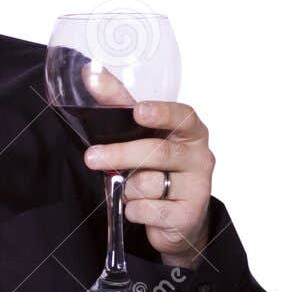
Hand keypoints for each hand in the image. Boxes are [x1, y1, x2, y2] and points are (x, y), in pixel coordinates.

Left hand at [84, 99, 214, 267]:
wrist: (179, 218)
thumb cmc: (159, 169)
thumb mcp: (144, 136)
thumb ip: (121, 106)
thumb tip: (91, 73)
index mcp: (191, 132)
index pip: (182, 117)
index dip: (161, 113)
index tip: (139, 111)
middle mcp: (200, 157)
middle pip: (157, 152)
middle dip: (121, 154)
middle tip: (92, 157)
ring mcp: (198, 187)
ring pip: (147, 184)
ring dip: (127, 188)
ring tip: (131, 189)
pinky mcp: (189, 215)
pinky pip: (147, 209)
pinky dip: (134, 209)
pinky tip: (141, 208)